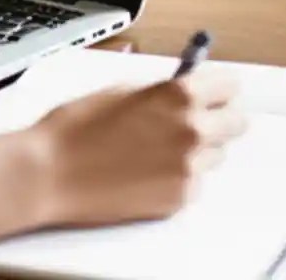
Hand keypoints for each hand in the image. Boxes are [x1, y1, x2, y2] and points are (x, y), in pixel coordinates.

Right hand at [28, 69, 246, 225]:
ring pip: (215, 154)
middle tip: (191, 120)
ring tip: (153, 150)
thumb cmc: (73, 129)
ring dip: (195, 150)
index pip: (230, 86)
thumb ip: (160, 91)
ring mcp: (189, 168)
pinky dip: (175, 176)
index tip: (210, 91)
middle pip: (237, 123)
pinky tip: (142, 171)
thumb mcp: (118, 91)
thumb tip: (184, 90)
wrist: (48, 173)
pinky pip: (193, 182)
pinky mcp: (180, 198)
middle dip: (217, 118)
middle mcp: (193, 131)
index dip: (216, 88)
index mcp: (179, 96)